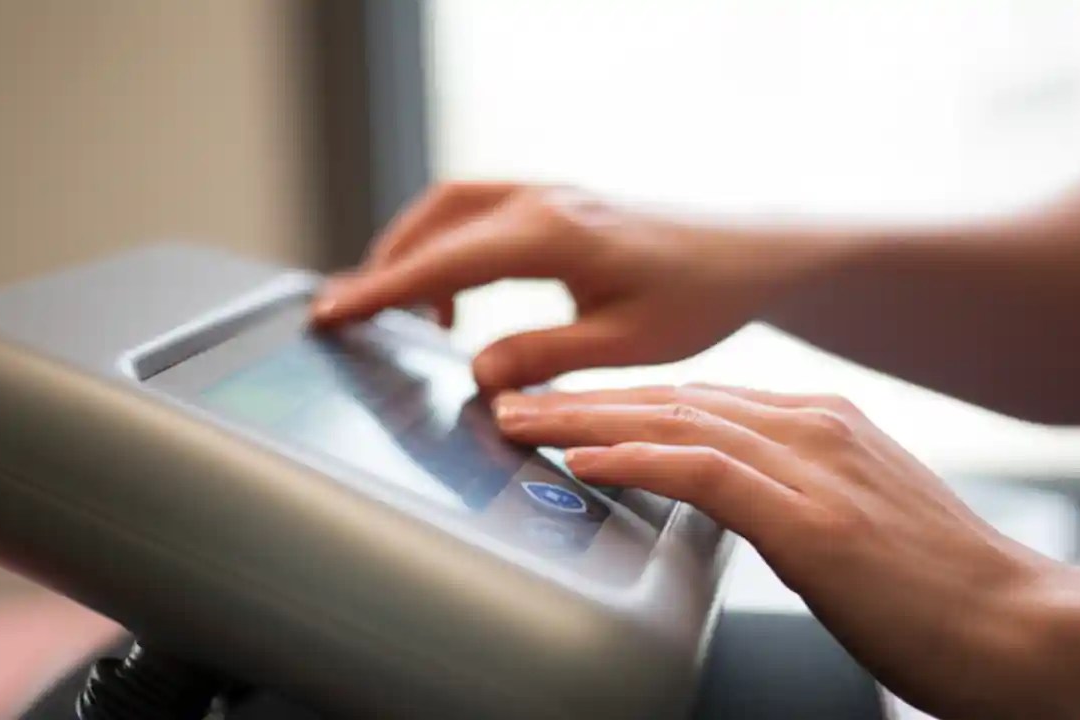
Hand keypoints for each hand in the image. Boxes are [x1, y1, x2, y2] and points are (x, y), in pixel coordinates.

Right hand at [312, 182, 845, 390]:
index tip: (329, 312)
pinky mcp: (557, 204)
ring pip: (451, 209)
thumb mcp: (625, 344)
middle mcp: (542, 202)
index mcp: (552, 235)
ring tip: (393, 311)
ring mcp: (549, 195)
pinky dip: (447, 247)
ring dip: (413, 252)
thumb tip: (477, 374)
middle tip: (346, 314)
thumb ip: (545, 358)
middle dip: (383, 266)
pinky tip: (455, 300)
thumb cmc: (701, 297)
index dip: (378, 290)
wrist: (750, 255)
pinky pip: (478, 213)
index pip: (441, 262)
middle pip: (433, 220)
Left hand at [491, 383, 1075, 719]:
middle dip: (581, 401)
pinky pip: (706, 476)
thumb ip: (784, 492)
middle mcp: (812, 428)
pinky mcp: (814, 521)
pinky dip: (638, 463)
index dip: (616, 402)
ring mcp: (814, 467)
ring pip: (675, 425)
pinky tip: (584, 464)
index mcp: (819, 424)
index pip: (694, 401)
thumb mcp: (848, 516)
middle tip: (511, 402)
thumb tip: (719, 496)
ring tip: (519, 422)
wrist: (1022, 629)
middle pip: (670, 402)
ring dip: (585, 422)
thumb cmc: (939, 587)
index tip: (559, 407)